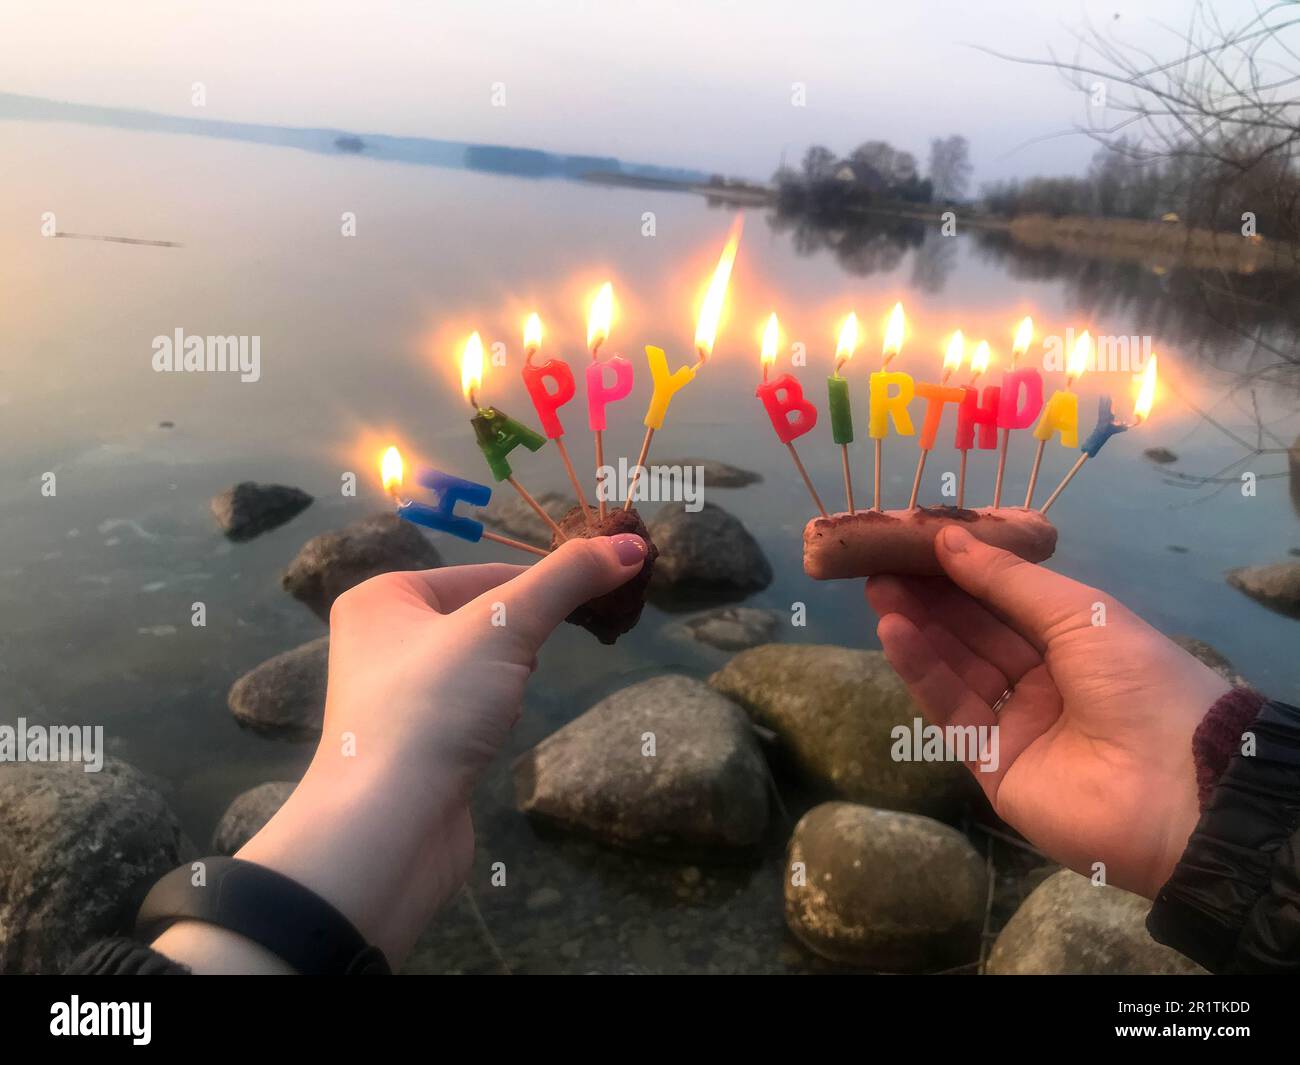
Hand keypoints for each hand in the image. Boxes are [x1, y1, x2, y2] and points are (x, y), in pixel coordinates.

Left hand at [156, 533, 647, 971]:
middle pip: (479, 614)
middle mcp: (378, 640)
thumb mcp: (506, 626)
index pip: (483, 571)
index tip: (602, 594)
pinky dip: (491, 712)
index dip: (544, 582)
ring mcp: (392, 696)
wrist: (385, 830)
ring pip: (475, 663)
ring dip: (508, 675)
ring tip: (512, 697)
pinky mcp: (411, 745)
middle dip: (525, 632)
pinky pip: (464, 708)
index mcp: (382, 597)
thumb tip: (631, 544)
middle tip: (548, 652)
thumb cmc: (434, 708)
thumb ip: (567, 580)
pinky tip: (497, 729)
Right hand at [867, 524, 1228, 898]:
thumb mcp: (1079, 613)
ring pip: (956, 669)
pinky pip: (951, 711)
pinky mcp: (990, 765)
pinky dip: (920, 670)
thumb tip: (947, 538)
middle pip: (975, 635)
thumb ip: (1006, 580)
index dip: (962, 573)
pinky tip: (893, 632)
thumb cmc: (1139, 680)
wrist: (1177, 786)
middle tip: (881, 564)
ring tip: (878, 590)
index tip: (916, 543)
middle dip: (930, 598)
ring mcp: (1016, 725)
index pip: (1006, 603)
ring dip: (917, 629)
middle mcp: (1044, 683)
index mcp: (1076, 645)